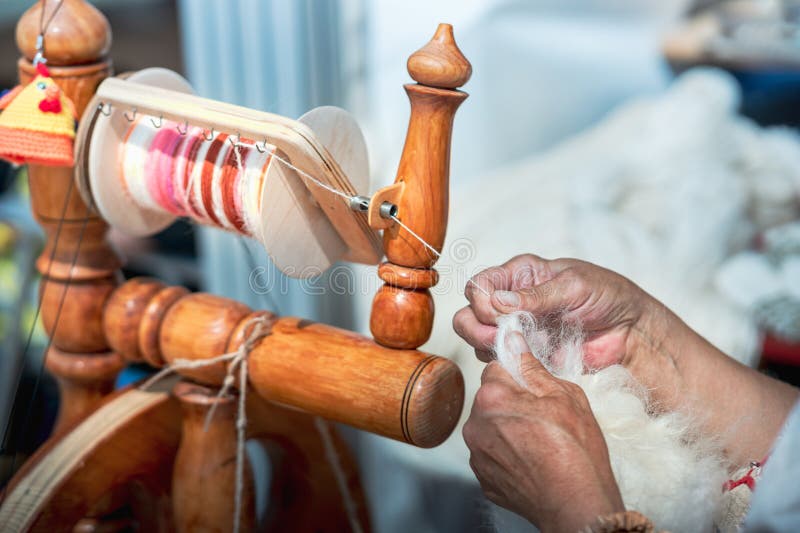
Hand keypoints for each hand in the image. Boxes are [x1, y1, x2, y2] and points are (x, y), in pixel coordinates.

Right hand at [453, 254, 671, 384]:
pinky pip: (498, 361)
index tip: (499, 314)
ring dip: (487, 347)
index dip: (481, 301)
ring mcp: (515, 330)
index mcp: (520, 275)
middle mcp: (510, 301)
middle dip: (475, 328)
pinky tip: (524, 360)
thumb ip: (536, 296)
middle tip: (497, 337)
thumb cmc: (607, 297)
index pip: (479, 285)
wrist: (629, 332)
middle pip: (468, 313)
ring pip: (476, 340)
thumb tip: (498, 301)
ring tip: (515, 349)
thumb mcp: (574, 286)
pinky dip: (503, 363)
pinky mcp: (524, 354)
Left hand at [463, 331, 623, 531]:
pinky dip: (508, 456)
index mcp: (492, 398)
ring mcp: (477, 455)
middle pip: (491, 400)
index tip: (536, 389)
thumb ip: (532, 367)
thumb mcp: (564, 396)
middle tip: (545, 419)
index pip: (497, 369)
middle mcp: (476, 425)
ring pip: (491, 428)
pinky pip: (492, 455)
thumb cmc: (576, 451)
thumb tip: (514, 342)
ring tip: (541, 444)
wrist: (577, 505)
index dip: (519, 376)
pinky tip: (533, 462)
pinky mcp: (483, 478)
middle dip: (512, 404)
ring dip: (508, 430)